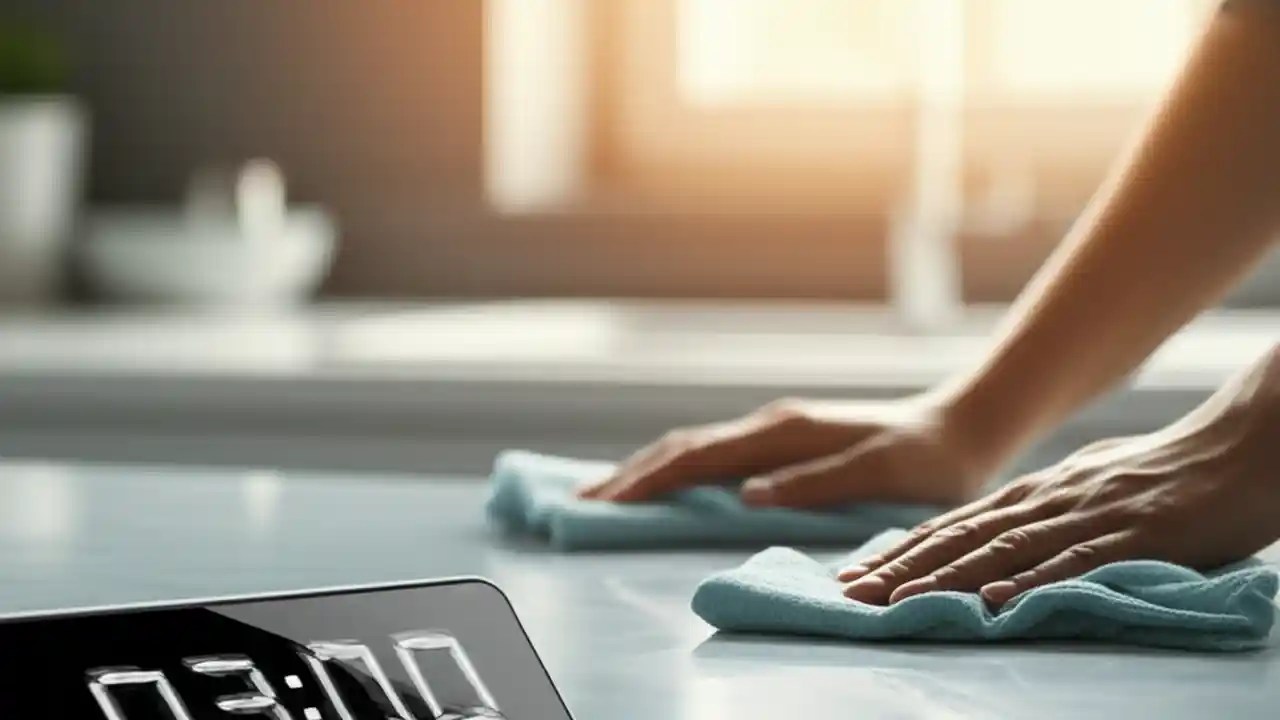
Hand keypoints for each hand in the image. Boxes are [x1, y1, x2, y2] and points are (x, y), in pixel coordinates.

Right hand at [578, 394, 1000, 506]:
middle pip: (682, 448)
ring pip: (694, 448)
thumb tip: (748, 495)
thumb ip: (817, 483)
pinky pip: (715, 456)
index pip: (699, 458)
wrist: (964, 426)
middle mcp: (771, 425)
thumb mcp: (883, 475)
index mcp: (785, 432)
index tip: (607, 503)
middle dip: (631, 475)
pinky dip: (677, 469)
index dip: (650, 481)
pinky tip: (666, 484)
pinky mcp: (783, 442)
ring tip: (607, 494)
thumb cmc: (929, 459)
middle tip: (582, 503)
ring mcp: (775, 430)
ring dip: (648, 470)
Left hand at [840, 347, 1279, 606]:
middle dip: (901, 567)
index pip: (952, 525)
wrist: (1237, 449)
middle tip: (851, 591)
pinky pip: (1073, 562)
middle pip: (960, 537)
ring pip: (1001, 549)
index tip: (854, 573)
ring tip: (897, 600)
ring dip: (944, 578)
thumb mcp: (1086, 484)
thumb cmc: (1164, 472)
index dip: (900, 551)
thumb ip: (1042, 509)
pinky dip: (1029, 581)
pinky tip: (993, 601)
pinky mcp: (1131, 537)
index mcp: (1034, 492)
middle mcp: (1047, 500)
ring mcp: (1086, 516)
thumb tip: (1000, 534)